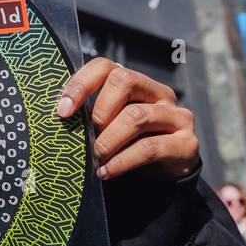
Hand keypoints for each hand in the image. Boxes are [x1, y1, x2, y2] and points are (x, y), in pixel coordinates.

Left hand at [54, 58, 199, 180]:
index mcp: (136, 84)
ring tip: (95, 158)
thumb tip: (58, 118)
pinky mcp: (186, 144)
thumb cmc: (127, 147)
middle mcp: (159, 93)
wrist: (164, 178)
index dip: (81, 84)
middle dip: (98, 111)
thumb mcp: (107, 128)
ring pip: (135, 116)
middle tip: (87, 138)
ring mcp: (176, 116)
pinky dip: (121, 162)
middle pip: (124, 80)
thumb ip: (90, 117)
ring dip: (108, 140)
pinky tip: (106, 172)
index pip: (106, 67)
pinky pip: (149, 148)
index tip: (62, 111)